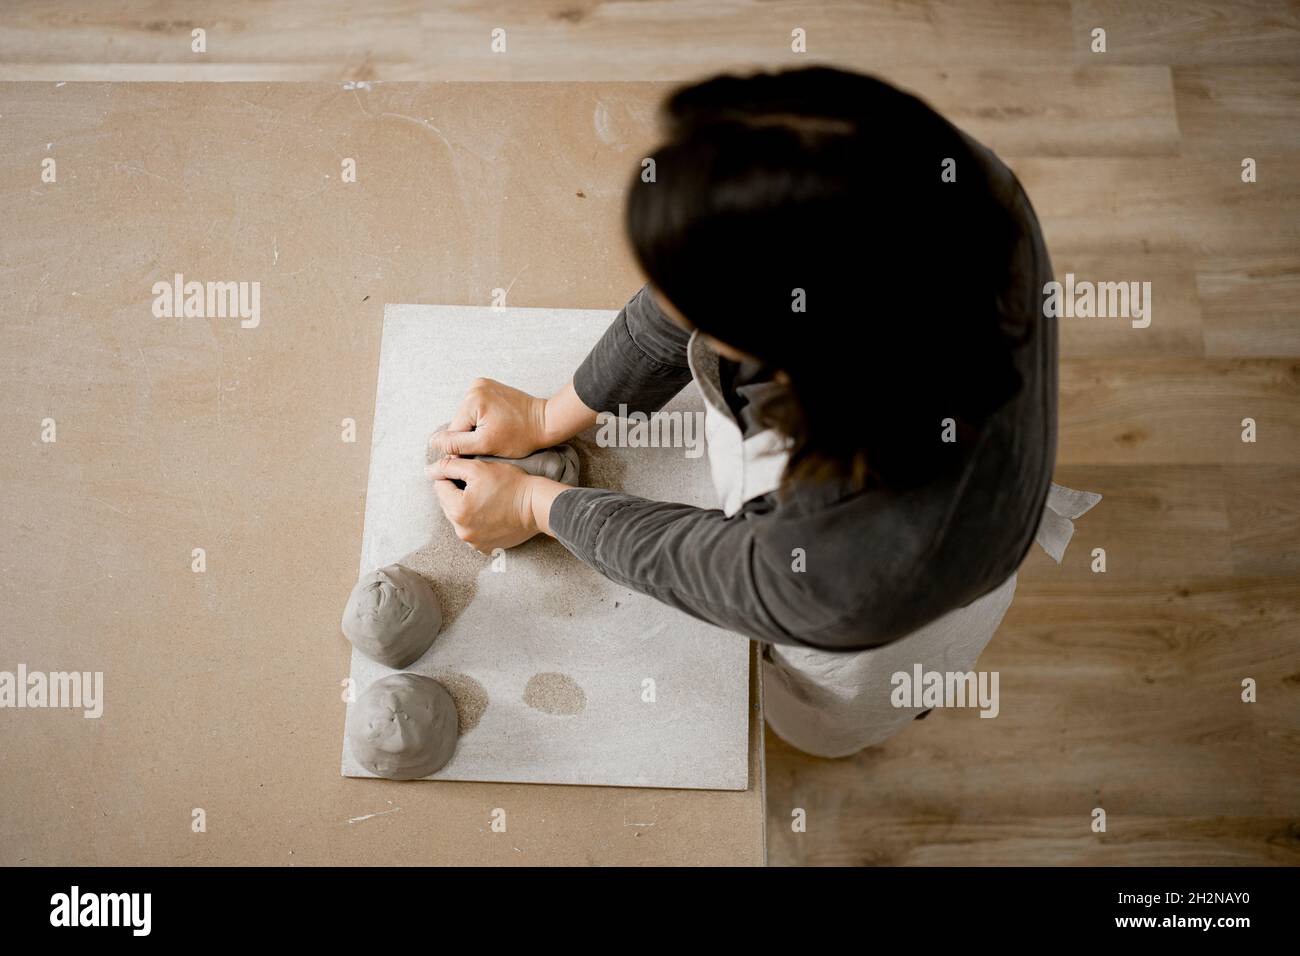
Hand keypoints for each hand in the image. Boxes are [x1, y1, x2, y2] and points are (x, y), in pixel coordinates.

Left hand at [428, 456, 550, 552]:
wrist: (537, 506)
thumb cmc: (511, 484)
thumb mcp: (478, 468)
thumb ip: (449, 466)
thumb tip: (429, 470)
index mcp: (457, 511)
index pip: (440, 486)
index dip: (453, 475)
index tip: (471, 474)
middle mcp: (462, 531)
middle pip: (448, 504)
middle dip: (459, 493)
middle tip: (481, 485)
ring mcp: (474, 542)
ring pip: (459, 518)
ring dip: (467, 508)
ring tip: (488, 499)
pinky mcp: (486, 548)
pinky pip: (472, 531)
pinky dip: (478, 522)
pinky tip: (492, 513)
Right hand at [429, 378, 548, 459]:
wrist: (545, 421)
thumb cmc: (521, 436)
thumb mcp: (486, 445)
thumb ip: (457, 444)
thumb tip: (433, 442)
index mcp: (472, 399)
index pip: (454, 431)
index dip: (465, 446)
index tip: (483, 449)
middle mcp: (474, 387)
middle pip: (460, 422)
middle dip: (472, 435)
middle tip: (493, 440)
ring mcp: (482, 384)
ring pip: (467, 416)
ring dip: (477, 427)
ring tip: (497, 431)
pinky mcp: (488, 385)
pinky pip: (476, 408)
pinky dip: (482, 418)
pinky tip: (497, 422)